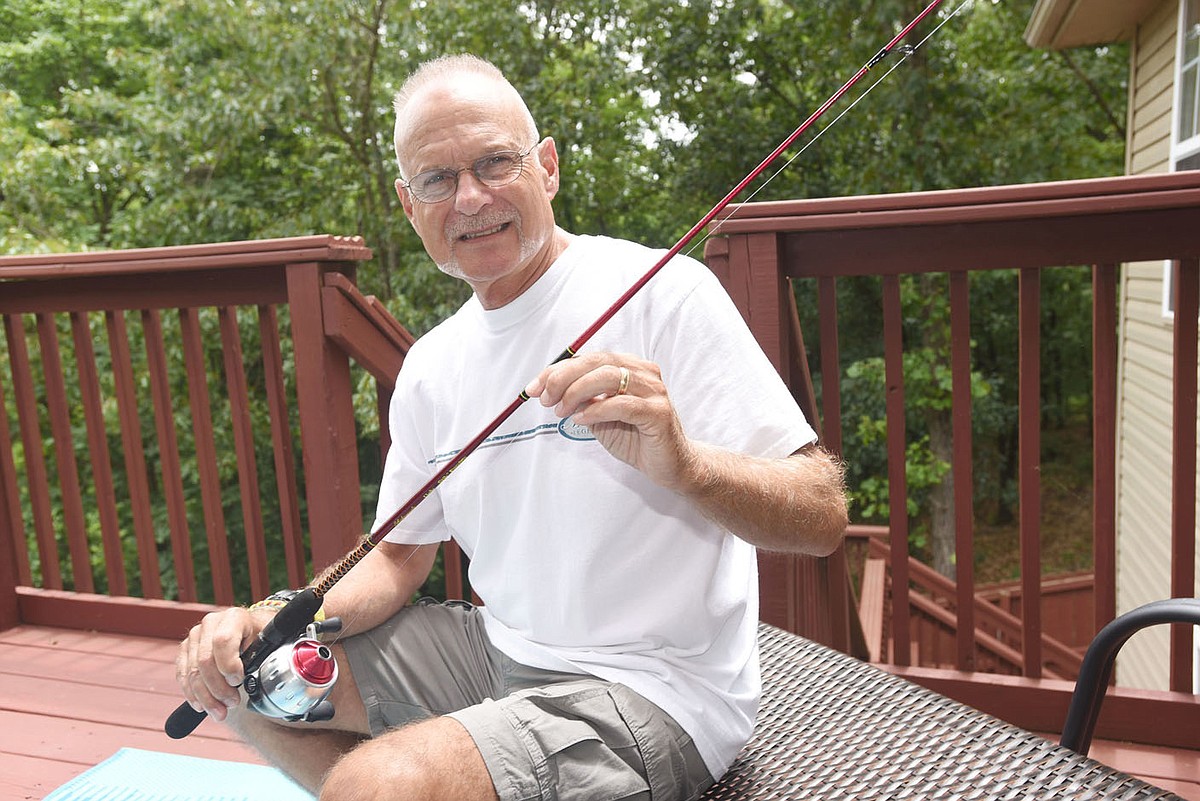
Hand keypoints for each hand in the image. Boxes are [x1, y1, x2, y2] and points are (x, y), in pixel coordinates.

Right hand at [175, 606, 273, 720]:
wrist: (248, 631)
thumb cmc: (259, 638)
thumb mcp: (267, 641)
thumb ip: (263, 654)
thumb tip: (260, 675)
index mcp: (233, 617)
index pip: (223, 641)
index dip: (229, 665)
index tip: (239, 681)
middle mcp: (211, 623)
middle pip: (205, 661)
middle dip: (218, 688)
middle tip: (232, 703)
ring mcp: (195, 636)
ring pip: (192, 672)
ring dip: (206, 698)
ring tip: (220, 712)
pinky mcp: (185, 649)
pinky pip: (183, 675)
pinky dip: (193, 694)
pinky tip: (201, 706)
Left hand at [524, 351, 695, 489]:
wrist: (670, 465)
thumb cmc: (636, 437)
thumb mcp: (600, 416)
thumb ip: (582, 399)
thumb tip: (551, 389)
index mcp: (630, 367)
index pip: (589, 358)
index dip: (558, 370)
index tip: (534, 387)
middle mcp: (644, 373)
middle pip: (597, 362)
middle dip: (563, 377)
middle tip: (544, 398)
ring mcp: (654, 391)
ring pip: (608, 378)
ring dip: (577, 392)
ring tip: (560, 410)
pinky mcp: (658, 413)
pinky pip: (622, 404)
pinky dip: (596, 410)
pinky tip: (580, 420)